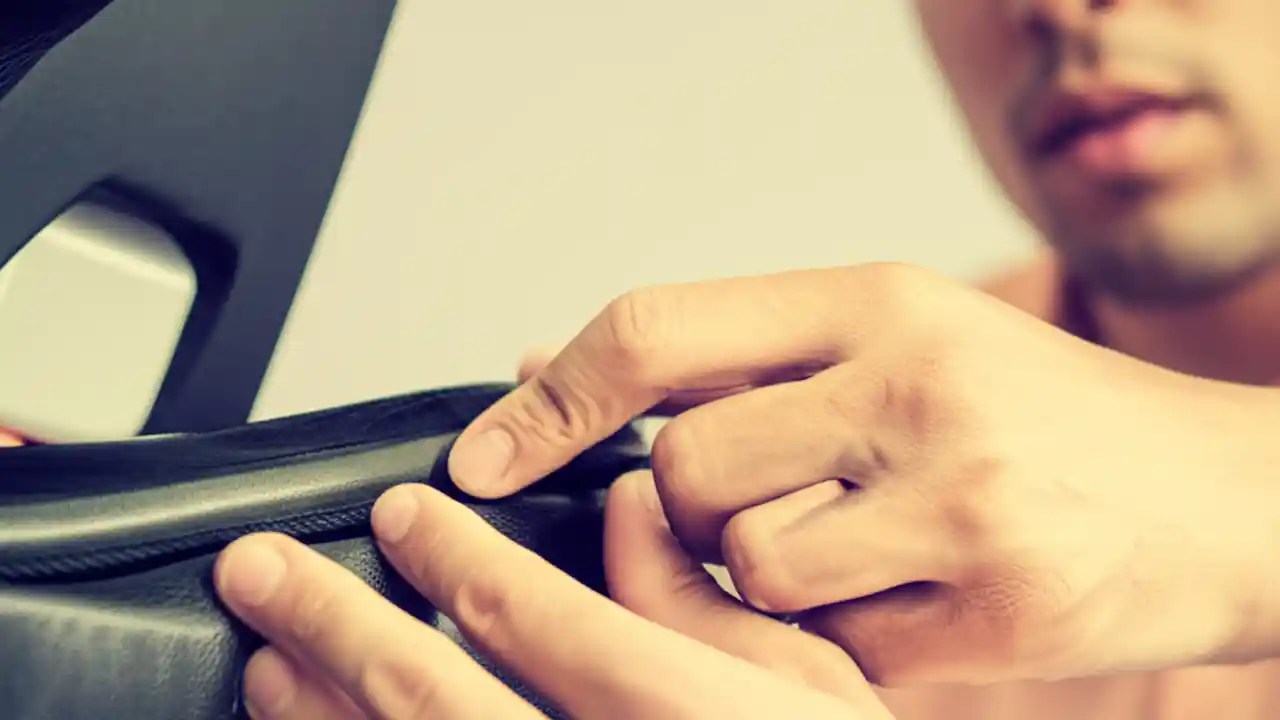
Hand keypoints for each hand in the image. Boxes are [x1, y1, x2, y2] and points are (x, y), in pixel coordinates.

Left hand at [212, 474, 891, 718]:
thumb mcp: (812, 686)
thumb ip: (709, 601)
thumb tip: (632, 507)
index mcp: (682, 715)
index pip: (533, 614)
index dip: (450, 552)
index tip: (405, 515)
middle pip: (433, 697)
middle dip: (335, 624)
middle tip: (263, 572)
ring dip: (323, 713)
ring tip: (265, 662)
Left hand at [447, 263, 1279, 684]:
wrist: (1225, 495)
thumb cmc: (1044, 416)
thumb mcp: (899, 337)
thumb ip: (737, 357)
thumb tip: (552, 373)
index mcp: (877, 299)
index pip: (655, 330)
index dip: (550, 397)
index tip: (483, 455)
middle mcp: (913, 383)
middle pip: (679, 470)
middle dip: (689, 512)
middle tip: (768, 508)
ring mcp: (955, 497)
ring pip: (743, 565)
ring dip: (765, 581)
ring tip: (860, 554)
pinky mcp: (990, 608)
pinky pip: (822, 648)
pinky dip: (836, 638)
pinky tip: (911, 600)